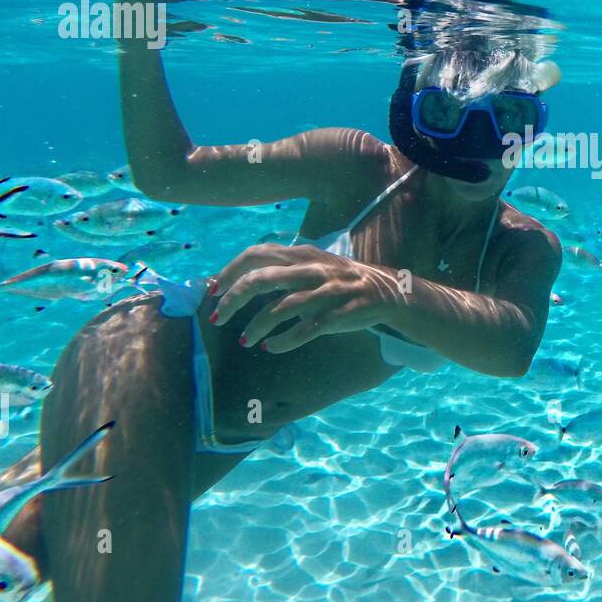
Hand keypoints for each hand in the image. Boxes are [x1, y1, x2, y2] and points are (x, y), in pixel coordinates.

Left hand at [208, 244, 399, 352]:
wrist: (387, 291)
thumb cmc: (340, 280)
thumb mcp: (312, 264)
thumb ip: (282, 268)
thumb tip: (239, 280)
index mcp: (302, 254)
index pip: (257, 254)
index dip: (231, 271)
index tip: (213, 290)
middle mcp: (312, 269)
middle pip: (262, 279)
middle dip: (233, 300)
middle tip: (219, 319)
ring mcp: (326, 292)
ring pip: (281, 308)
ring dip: (256, 326)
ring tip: (245, 341)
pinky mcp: (339, 315)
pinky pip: (306, 330)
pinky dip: (284, 341)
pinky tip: (272, 348)